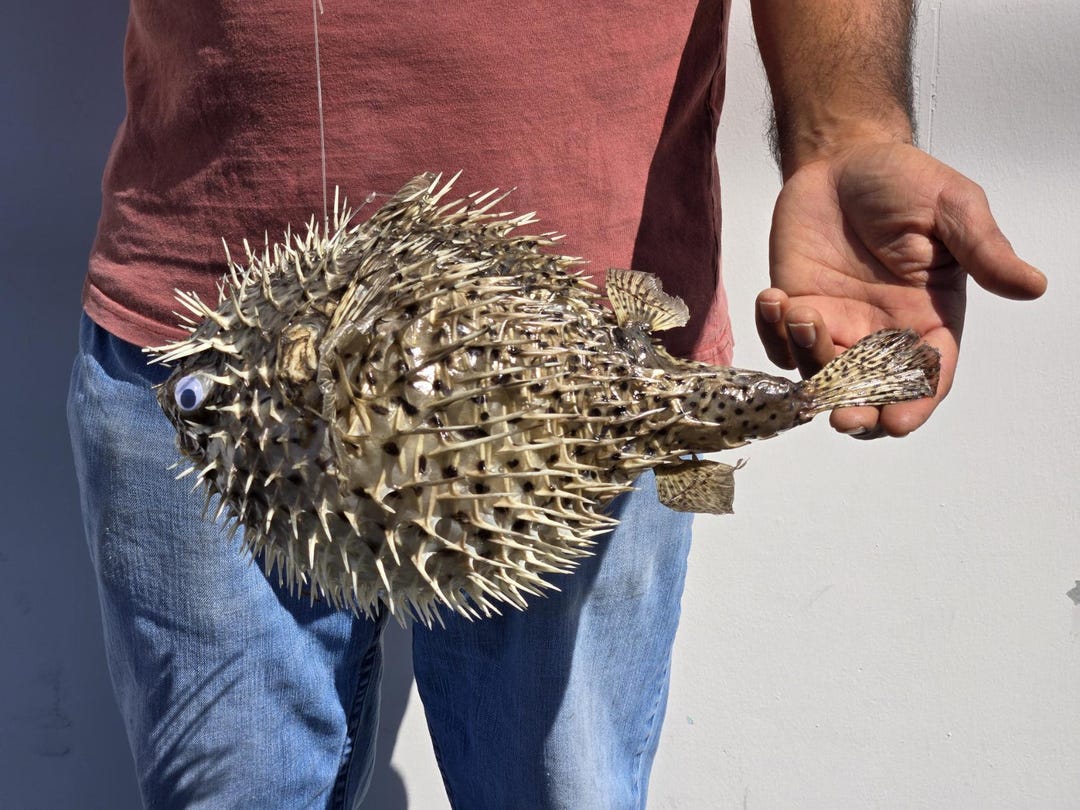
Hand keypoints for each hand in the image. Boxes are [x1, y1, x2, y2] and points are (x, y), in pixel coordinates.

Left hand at [755, 141, 1045, 437]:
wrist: (842, 160)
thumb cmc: (903, 181)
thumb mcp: (952, 207)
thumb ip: (983, 249)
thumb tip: (1033, 285)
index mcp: (928, 318)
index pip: (926, 376)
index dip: (915, 403)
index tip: (898, 421)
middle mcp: (881, 332)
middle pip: (870, 394)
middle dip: (857, 411)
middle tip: (842, 415)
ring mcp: (835, 324)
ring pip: (821, 373)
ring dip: (808, 357)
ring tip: (800, 312)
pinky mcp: (796, 309)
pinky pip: (781, 345)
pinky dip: (773, 334)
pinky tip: (773, 298)